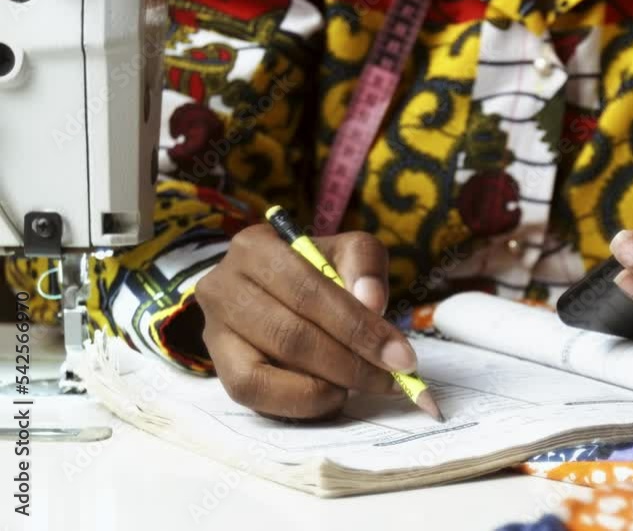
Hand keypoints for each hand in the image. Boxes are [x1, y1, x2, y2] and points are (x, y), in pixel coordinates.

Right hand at [196, 225, 412, 419]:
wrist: (276, 289)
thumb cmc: (316, 270)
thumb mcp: (347, 253)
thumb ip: (365, 266)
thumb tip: (372, 303)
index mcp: (256, 247)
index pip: (309, 292)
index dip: (358, 327)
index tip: (401, 357)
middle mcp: (224, 286)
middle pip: (290, 335)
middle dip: (350, 364)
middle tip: (392, 380)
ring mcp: (215, 331)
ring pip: (267, 372)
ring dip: (325, 386)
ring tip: (360, 385)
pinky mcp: (220, 368)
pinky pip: (254, 394)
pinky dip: (299, 402)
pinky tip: (331, 395)